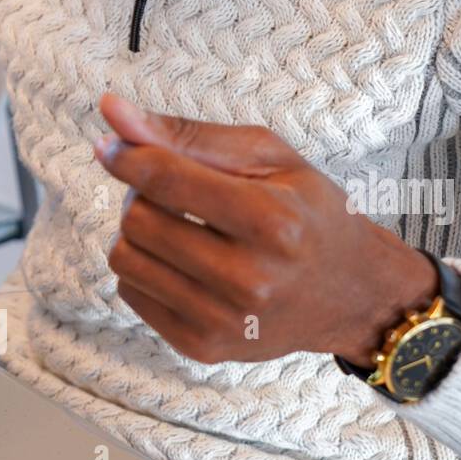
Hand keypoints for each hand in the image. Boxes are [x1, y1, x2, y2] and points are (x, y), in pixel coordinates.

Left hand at [95, 93, 437, 367]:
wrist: (351, 296)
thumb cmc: (308, 214)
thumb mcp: (267, 159)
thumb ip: (188, 136)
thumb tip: (111, 112)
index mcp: (271, 221)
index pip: (167, 181)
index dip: (127, 157)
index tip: (110, 146)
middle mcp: (248, 278)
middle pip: (138, 221)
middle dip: (139, 195)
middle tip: (167, 192)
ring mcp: (222, 320)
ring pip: (124, 259)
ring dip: (135, 234)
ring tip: (172, 226)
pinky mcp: (202, 347)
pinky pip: (130, 294)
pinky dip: (142, 270)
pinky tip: (177, 263)